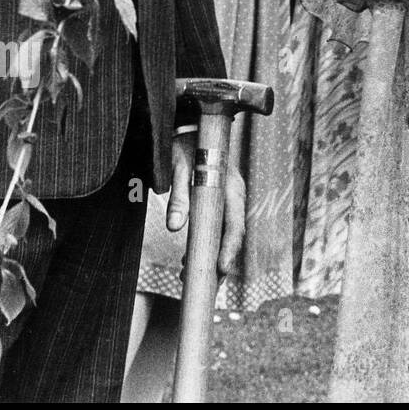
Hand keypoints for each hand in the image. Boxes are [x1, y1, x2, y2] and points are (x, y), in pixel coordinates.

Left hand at [167, 134, 246, 276]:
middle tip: (199, 284)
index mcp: (230, 188)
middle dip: (219, 262)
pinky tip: (187, 257)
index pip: (235, 225)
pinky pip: (217, 227)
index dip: (229, 250)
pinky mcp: (220, 200)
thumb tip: (173, 228)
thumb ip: (178, 197)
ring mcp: (229, 199)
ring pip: (225, 234)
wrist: (193, 125)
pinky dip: (206, 244)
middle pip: (232, 236)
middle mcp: (234, 196)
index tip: (220, 271)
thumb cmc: (187, 145)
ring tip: (187, 274)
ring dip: (210, 255)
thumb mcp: (179, 168)